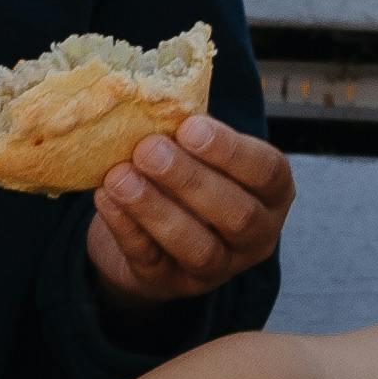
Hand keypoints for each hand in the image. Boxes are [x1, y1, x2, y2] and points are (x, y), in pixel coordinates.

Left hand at [83, 113, 292, 308]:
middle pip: (237, 215)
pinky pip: (151, 261)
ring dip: (156, 210)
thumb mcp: (197, 152)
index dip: (231, 151)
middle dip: (191, 181)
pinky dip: (127, 229)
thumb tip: (159, 94)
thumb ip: (190, 130)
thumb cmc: (181, 176)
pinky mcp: (170, 285)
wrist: (146, 234)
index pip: (267, 172)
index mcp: (271, 193)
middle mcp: (255, 236)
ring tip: (120, 177)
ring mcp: (216, 268)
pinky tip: (105, 198)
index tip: (189, 127)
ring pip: (198, 248)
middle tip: (149, 150)